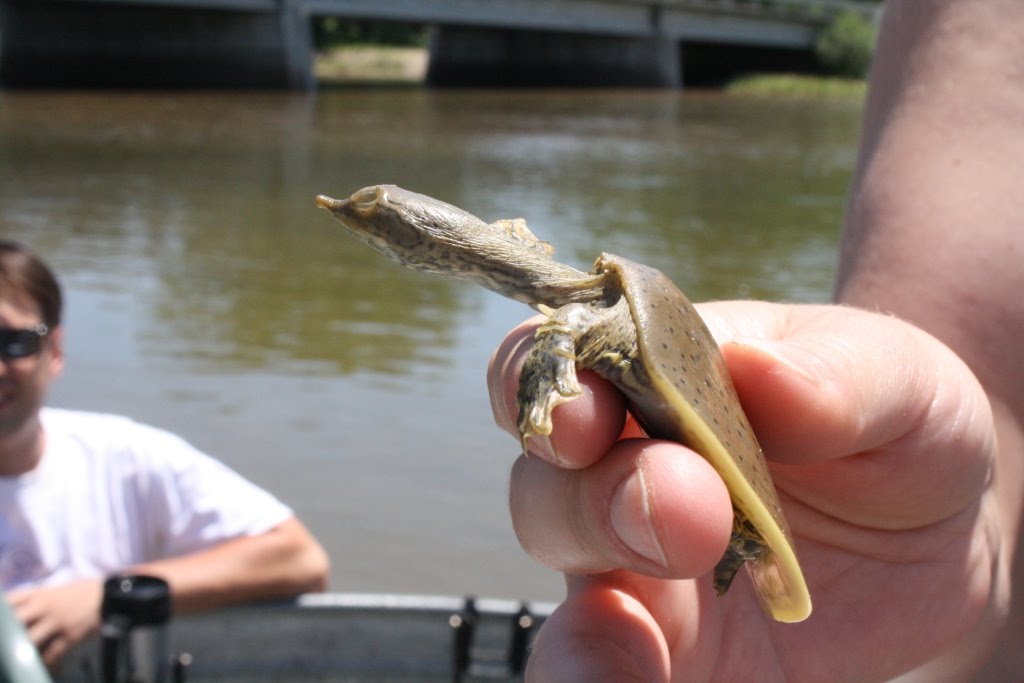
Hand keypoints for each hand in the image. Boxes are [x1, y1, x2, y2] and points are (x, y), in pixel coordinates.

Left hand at [8, 578, 102, 668]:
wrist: (112, 596)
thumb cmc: (83, 593)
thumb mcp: (57, 591)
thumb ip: (37, 601)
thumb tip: (18, 615)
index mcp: (40, 594)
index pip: (10, 600)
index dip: (1, 610)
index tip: (2, 622)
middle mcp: (45, 607)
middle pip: (15, 621)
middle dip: (7, 634)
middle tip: (6, 644)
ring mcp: (57, 621)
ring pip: (30, 640)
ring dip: (22, 651)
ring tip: (17, 659)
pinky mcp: (70, 635)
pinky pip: (52, 654)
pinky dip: (46, 663)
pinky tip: (42, 667)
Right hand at [488, 302, 1003, 680]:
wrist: (936, 534)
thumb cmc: (896, 427)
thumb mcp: (901, 381)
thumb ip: (837, 372)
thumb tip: (755, 365)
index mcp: (656, 375)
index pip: (563, 361)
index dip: (547, 383)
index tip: (586, 419)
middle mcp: (621, 467)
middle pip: (549, 483)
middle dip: (598, 501)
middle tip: (695, 514)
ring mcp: (634, 566)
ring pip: (566, 595)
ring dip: (585, 617)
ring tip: (641, 645)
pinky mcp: (666, 652)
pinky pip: (603, 671)